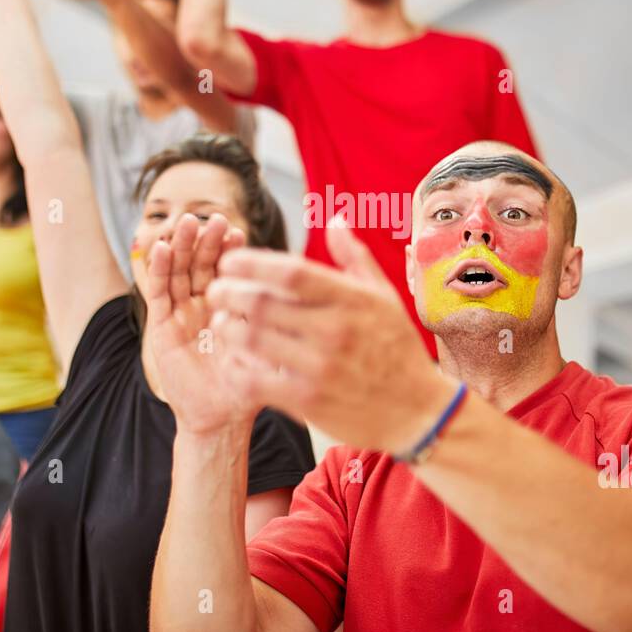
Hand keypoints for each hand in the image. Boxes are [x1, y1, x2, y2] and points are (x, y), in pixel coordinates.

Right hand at [144, 213, 256, 435]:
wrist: (221, 418)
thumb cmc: (250, 385)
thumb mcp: (270, 347)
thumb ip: (278, 323)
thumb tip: (304, 295)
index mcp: (229, 305)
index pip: (227, 268)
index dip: (230, 249)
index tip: (237, 231)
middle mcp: (203, 304)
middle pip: (201, 263)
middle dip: (205, 240)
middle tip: (212, 219)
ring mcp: (181, 313)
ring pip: (179, 271)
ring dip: (180, 246)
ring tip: (185, 224)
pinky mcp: (161, 326)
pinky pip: (159, 293)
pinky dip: (158, 269)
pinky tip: (160, 249)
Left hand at [207, 219, 453, 451]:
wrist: (417, 412)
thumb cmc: (398, 349)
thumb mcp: (384, 297)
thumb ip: (354, 258)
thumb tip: (334, 219)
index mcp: (352, 300)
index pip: (291, 272)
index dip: (252, 262)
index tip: (230, 261)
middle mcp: (335, 331)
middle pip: (262, 303)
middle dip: (227, 293)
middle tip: (214, 291)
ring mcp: (319, 368)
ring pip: (251, 341)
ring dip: (227, 328)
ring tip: (220, 322)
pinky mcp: (308, 402)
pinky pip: (255, 380)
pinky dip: (237, 367)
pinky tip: (234, 359)